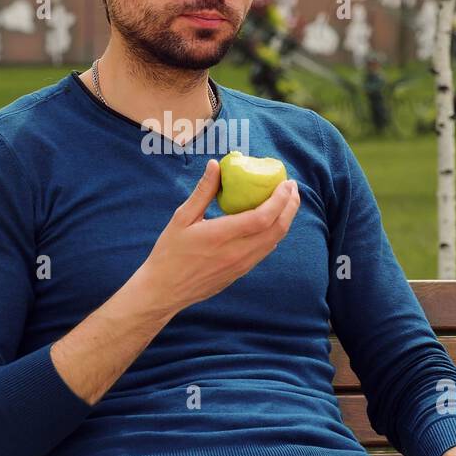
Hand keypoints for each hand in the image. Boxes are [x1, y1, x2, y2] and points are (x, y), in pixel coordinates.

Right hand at [139, 158, 299, 316]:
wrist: (164, 290)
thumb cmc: (169, 252)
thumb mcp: (182, 218)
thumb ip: (203, 192)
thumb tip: (216, 165)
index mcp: (221, 236)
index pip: (262, 217)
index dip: (279, 199)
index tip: (286, 182)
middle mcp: (237, 253)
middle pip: (277, 229)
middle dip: (290, 206)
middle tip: (291, 187)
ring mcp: (241, 265)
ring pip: (274, 241)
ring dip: (285, 219)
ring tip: (286, 201)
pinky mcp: (241, 272)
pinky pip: (265, 250)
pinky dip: (274, 233)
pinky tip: (270, 221)